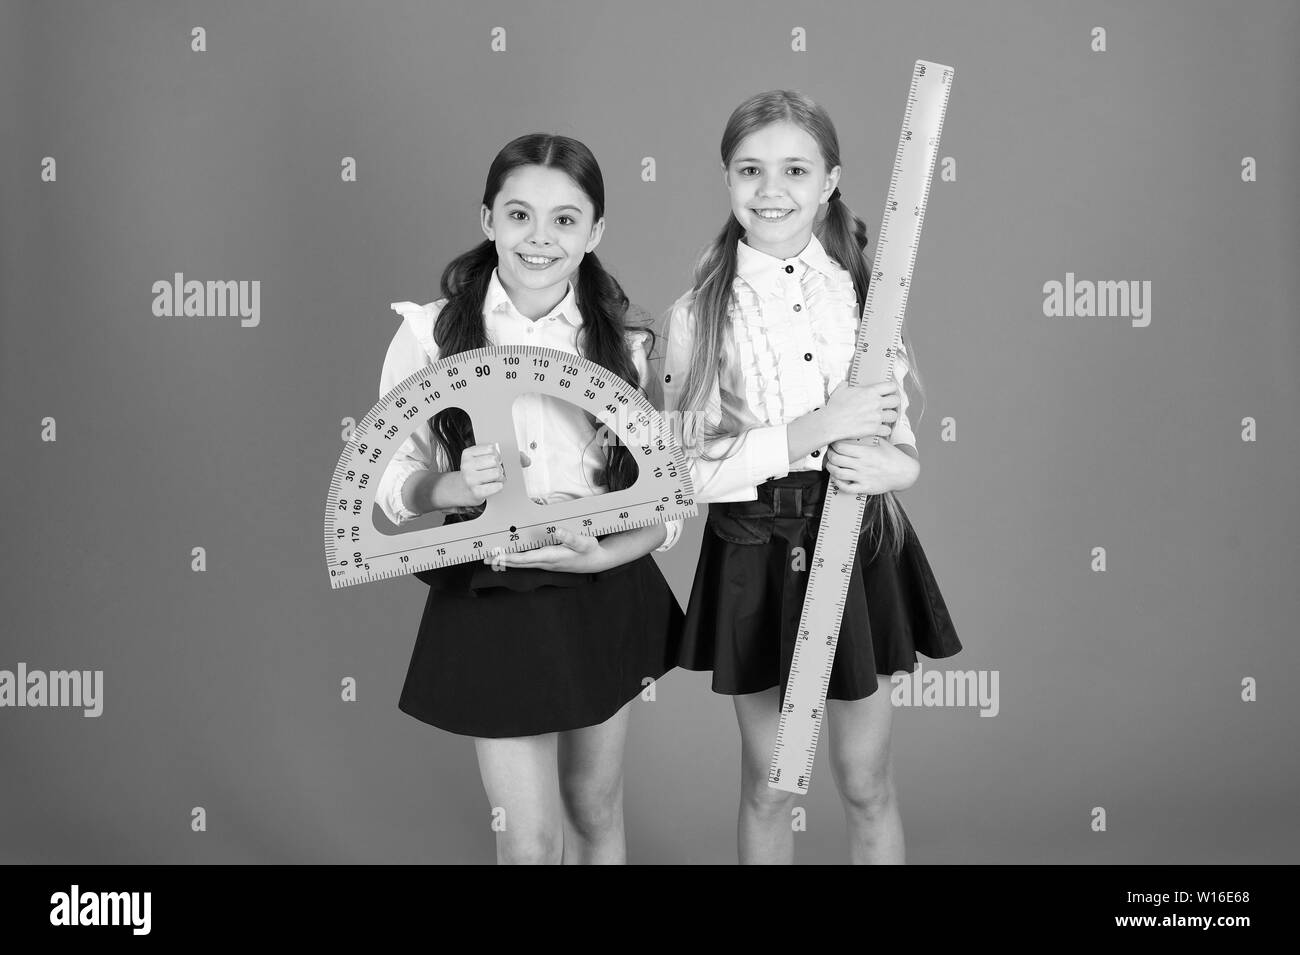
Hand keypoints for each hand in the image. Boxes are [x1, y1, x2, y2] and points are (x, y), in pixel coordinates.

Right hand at [459, 442, 504, 503]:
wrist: (462, 490)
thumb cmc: (477, 473)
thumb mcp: (483, 460)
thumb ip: (506, 455)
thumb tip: (527, 460)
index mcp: (468, 454)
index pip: (491, 448)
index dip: (497, 455)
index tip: (494, 460)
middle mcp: (467, 465)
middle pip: (494, 460)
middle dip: (499, 466)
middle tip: (494, 472)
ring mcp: (470, 479)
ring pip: (496, 472)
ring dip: (500, 477)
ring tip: (494, 479)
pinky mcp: (476, 492)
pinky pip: (497, 486)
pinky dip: (499, 486)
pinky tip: (493, 486)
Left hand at [484, 527, 613, 573]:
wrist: (596, 561)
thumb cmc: (590, 550)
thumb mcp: (584, 542)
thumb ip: (571, 537)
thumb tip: (557, 530)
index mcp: (552, 556)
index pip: (526, 558)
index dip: (510, 557)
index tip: (498, 556)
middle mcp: (546, 562)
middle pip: (519, 563)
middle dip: (502, 561)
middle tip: (485, 558)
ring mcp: (545, 563)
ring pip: (522, 563)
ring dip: (506, 561)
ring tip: (491, 559)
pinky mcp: (547, 561)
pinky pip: (527, 561)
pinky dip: (515, 559)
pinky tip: (508, 557)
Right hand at [821, 380, 900, 442]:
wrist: (831, 423)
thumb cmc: (834, 407)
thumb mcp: (841, 390)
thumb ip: (847, 385)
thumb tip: (847, 383)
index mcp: (870, 391)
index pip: (891, 386)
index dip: (892, 389)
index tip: (889, 392)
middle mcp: (876, 403)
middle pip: (896, 401)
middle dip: (893, 404)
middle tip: (888, 406)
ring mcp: (876, 417)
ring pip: (894, 416)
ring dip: (890, 417)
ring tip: (884, 418)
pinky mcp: (874, 429)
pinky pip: (887, 430)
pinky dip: (884, 431)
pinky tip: (879, 429)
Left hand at [824, 438, 918, 494]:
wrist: (905, 472)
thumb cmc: (892, 456)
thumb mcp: (881, 441)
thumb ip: (867, 435)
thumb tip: (854, 427)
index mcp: (866, 452)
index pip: (841, 446)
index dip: (833, 444)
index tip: (833, 442)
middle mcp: (862, 464)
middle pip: (836, 459)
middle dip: (829, 455)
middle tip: (829, 452)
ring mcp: (863, 477)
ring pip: (838, 473)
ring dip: (830, 468)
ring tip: (830, 464)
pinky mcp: (865, 488)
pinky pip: (846, 488)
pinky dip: (837, 483)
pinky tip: (836, 478)